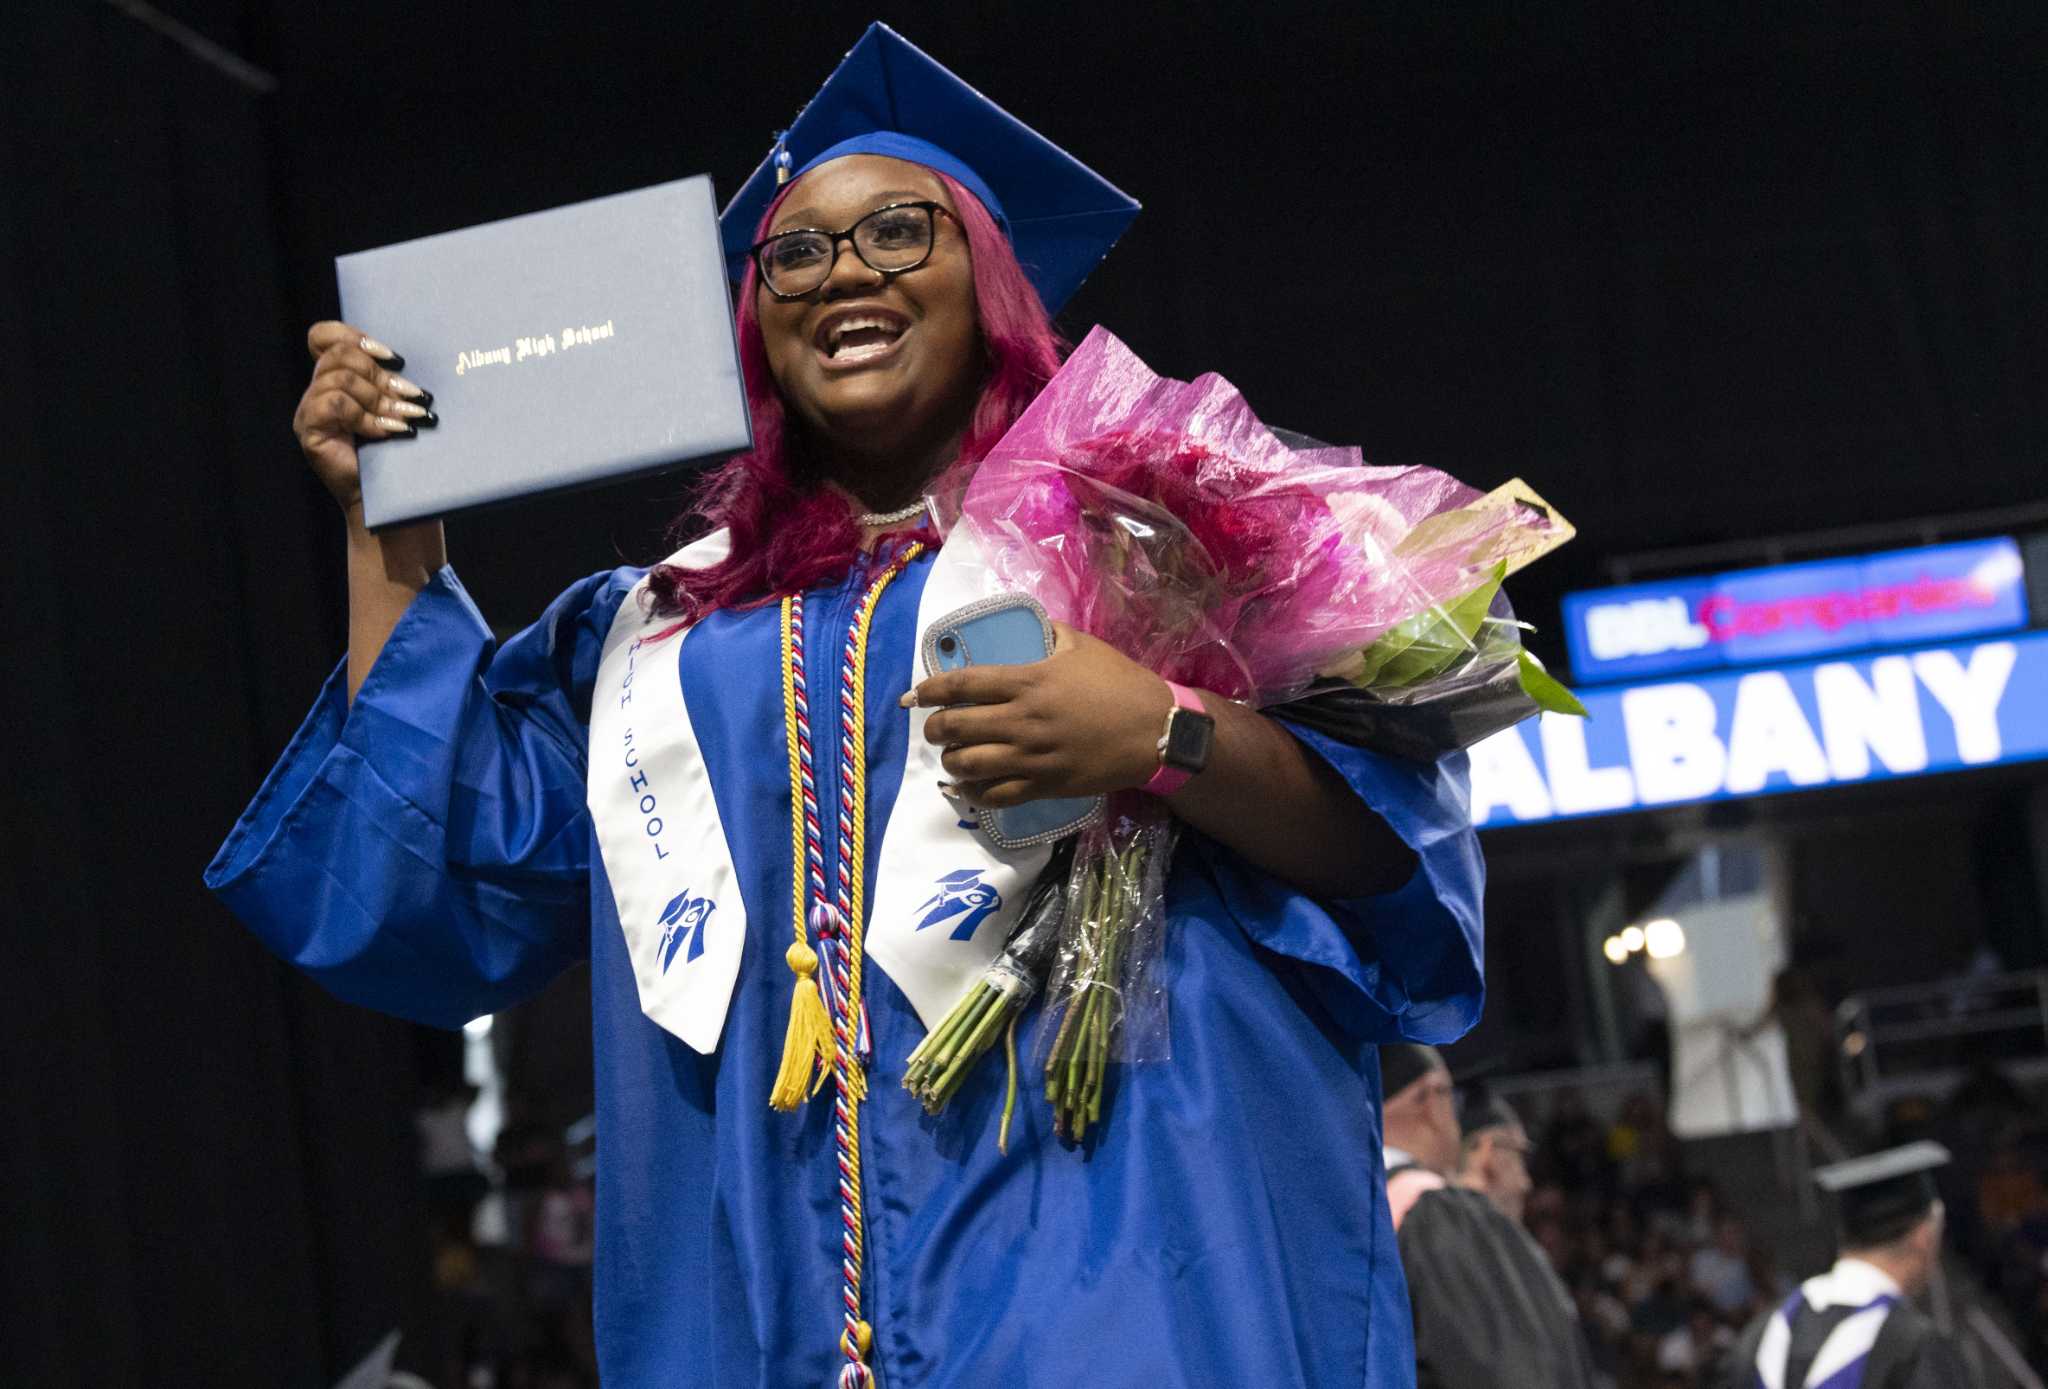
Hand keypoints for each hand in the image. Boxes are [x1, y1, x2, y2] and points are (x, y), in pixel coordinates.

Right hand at [292, 321, 436, 514]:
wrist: (394, 500)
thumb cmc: (402, 453)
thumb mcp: (398, 407)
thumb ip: (392, 380)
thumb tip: (409, 360)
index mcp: (335, 378)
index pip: (324, 336)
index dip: (355, 336)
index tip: (394, 357)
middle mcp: (317, 391)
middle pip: (340, 355)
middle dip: (381, 375)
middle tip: (413, 397)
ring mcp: (309, 411)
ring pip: (340, 379)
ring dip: (380, 398)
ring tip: (407, 418)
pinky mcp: (309, 430)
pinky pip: (334, 404)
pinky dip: (366, 417)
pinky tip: (389, 433)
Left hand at [910, 623, 1172, 808]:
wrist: (1156, 731)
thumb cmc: (1121, 684)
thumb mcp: (1084, 646)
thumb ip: (1050, 633)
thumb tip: (1031, 624)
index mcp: (1028, 681)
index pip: (962, 685)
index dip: (931, 690)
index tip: (916, 695)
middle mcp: (1021, 720)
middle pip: (955, 727)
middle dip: (935, 729)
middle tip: (935, 728)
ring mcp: (1031, 756)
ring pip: (969, 764)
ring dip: (952, 761)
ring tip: (953, 756)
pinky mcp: (1044, 785)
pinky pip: (996, 795)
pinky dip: (975, 792)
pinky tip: (970, 787)